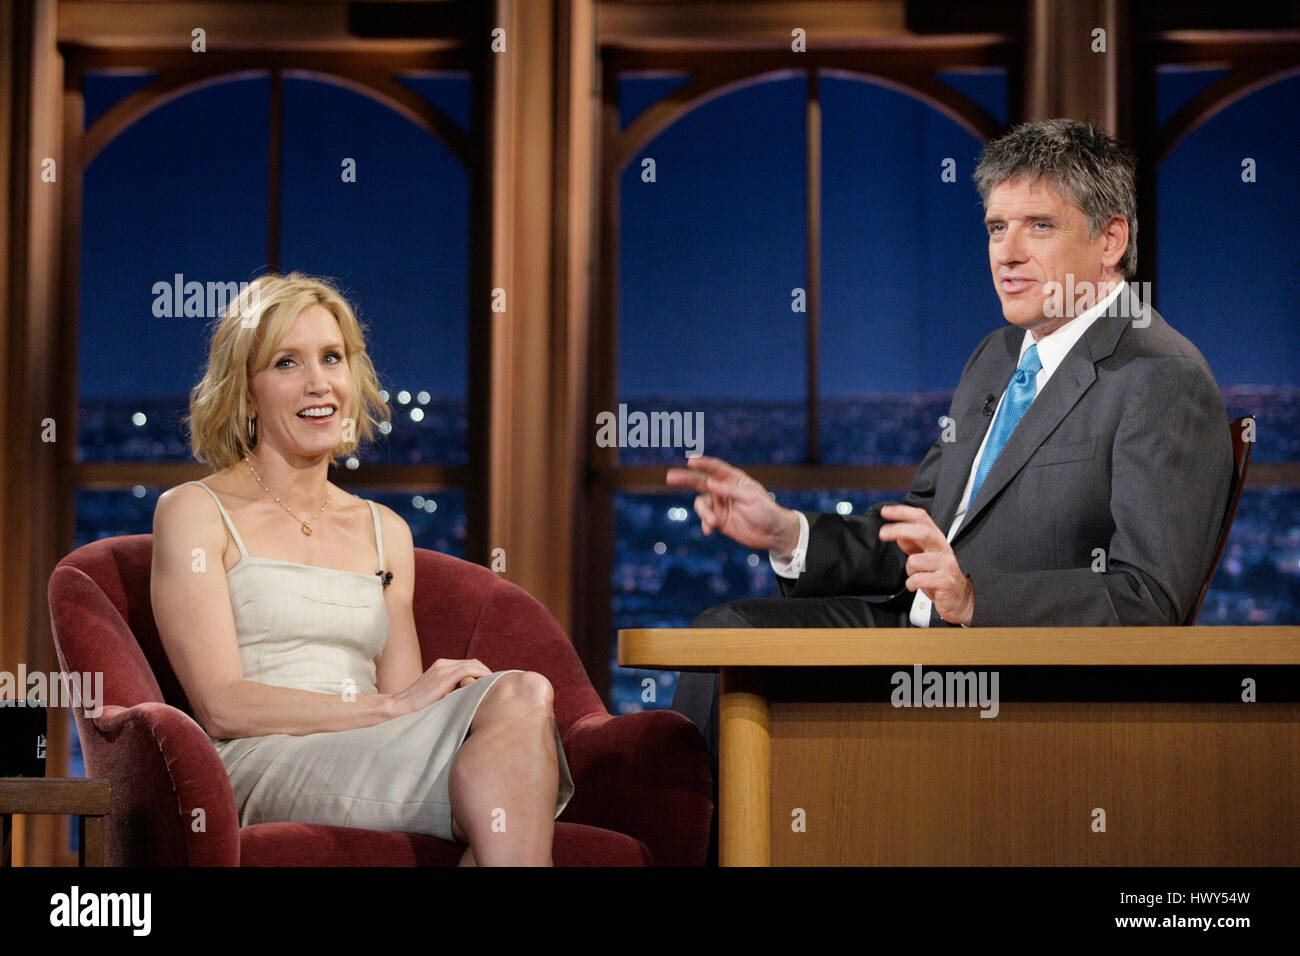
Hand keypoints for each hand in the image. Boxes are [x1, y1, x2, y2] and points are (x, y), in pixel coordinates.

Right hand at [388, 658, 490, 716]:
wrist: (398, 707)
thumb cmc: (417, 707)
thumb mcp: (436, 694)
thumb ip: (451, 691)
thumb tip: (470, 697)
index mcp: (441, 666)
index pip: (468, 665)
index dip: (481, 673)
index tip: (489, 685)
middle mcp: (442, 664)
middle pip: (473, 663)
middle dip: (486, 673)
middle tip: (495, 686)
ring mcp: (443, 669)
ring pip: (473, 665)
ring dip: (486, 674)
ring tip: (494, 686)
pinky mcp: (444, 677)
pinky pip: (468, 670)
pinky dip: (480, 675)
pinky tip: (487, 685)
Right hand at [665, 455, 800, 552]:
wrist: (773, 534)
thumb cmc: (766, 510)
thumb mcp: (750, 498)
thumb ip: (729, 490)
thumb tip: (709, 483)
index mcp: (734, 479)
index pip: (716, 468)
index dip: (703, 464)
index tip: (690, 461)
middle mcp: (724, 490)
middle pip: (701, 482)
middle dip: (685, 479)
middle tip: (670, 477)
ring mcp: (720, 505)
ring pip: (701, 504)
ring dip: (703, 513)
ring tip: (712, 523)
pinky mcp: (719, 520)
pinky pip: (705, 519)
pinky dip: (705, 523)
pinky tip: (709, 530)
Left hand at [877, 504, 973, 625]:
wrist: (959, 600)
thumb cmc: (939, 578)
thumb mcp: (924, 558)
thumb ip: (913, 546)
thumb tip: (899, 535)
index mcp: (937, 541)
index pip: (922, 519)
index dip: (903, 513)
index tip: (886, 512)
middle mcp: (943, 549)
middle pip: (922, 532)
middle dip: (900, 530)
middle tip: (882, 533)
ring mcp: (946, 564)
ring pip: (915, 560)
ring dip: (909, 570)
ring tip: (916, 577)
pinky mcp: (945, 581)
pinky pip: (918, 579)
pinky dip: (911, 584)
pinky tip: (916, 586)